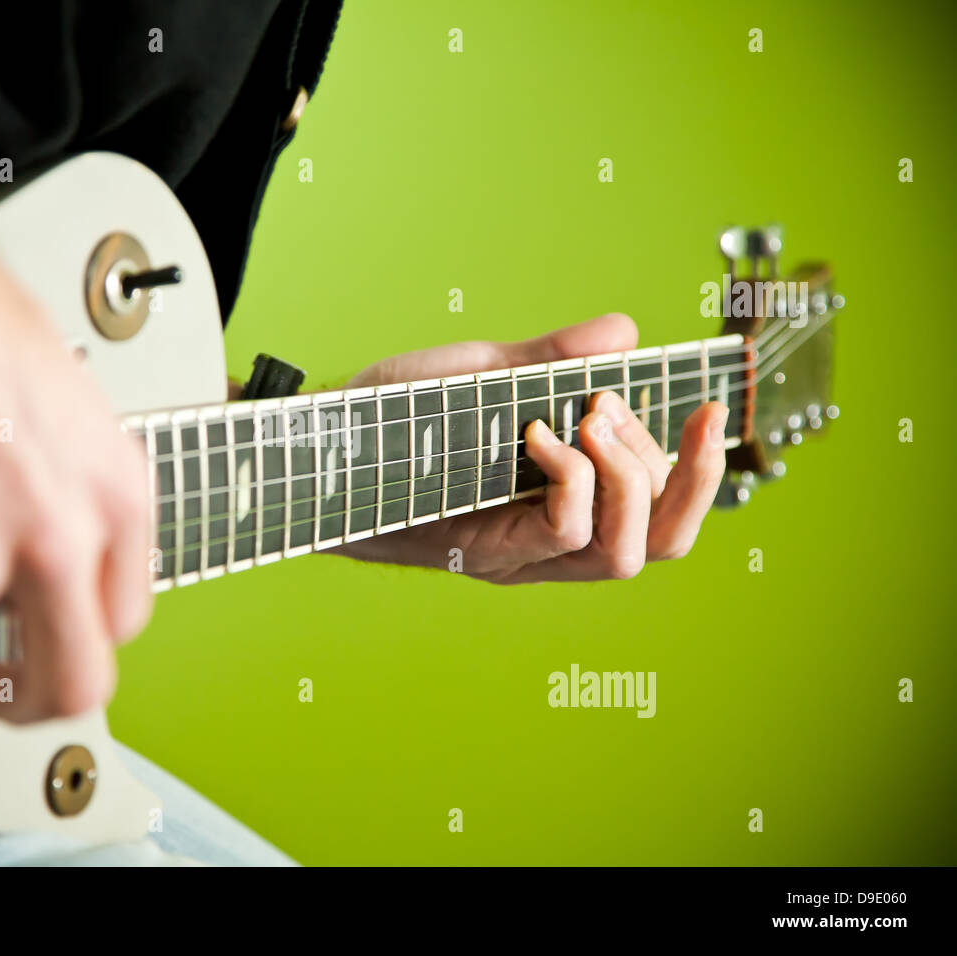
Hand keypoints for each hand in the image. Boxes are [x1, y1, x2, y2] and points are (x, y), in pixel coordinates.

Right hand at [0, 0, 151, 721]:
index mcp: (113, 495)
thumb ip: (78, 486)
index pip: (128, 617)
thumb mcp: (70, 399)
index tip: (57, 634)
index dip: (86, 633)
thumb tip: (67, 541)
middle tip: (6, 690)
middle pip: (71, 683)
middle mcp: (51, 541)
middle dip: (34, 696)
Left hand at [335, 314, 729, 582]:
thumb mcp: (481, 376)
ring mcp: (521, 554)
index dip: (701, 468)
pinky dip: (571, 478)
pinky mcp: (485, 554)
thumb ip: (552, 360)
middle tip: (614, 406)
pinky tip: (539, 435)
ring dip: (626, 475)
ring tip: (588, 417)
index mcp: (567, 502)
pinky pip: (564, 534)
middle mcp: (552, 541)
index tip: (710, 406)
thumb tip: (625, 332)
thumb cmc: (393, 418)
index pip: (665, 511)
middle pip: (664, 541)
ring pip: (624, 552)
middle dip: (675, 470)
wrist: (319, 447)